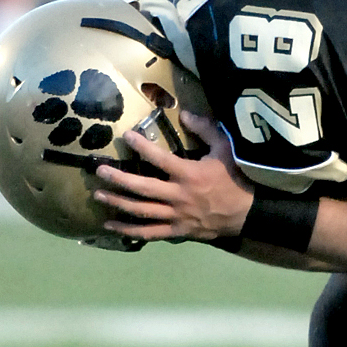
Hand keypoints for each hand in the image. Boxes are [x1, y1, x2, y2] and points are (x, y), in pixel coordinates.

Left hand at [93, 110, 252, 244]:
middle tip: (100, 171)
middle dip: (119, 179)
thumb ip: (206, 129)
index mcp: (189, 174)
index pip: (159, 159)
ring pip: (141, 211)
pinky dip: (128, 230)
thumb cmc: (236, 178)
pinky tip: (110, 225)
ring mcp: (176, 215)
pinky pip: (149, 232)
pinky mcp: (176, 230)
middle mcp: (178, 196)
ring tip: (98, 194)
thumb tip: (185, 114)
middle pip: (142, 188)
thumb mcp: (226, 148)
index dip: (141, 147)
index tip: (126, 137)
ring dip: (118, 202)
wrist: (248, 213)